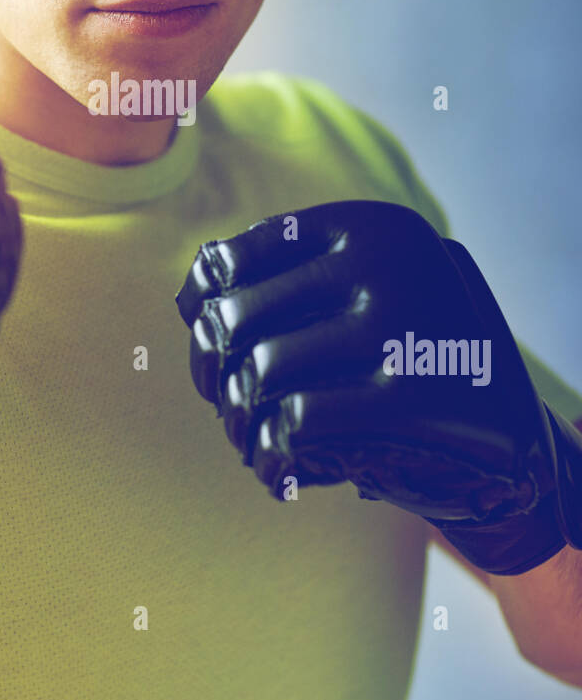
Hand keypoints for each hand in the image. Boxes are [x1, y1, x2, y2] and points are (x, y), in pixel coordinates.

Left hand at [175, 200, 581, 574]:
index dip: (201, 309)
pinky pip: (295, 426)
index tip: (212, 347)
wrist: (506, 437)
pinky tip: (280, 472)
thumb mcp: (361, 296)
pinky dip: (270, 456)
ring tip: (251, 442)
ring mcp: (402, 328)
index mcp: (370, 227)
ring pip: (259, 374)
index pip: (232, 258)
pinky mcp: (412, 399)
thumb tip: (193, 294)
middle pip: (235, 318)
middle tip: (226, 406)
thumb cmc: (405, 359)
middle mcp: (387, 263)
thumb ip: (286, 280)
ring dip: (239, 423)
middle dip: (212, 374)